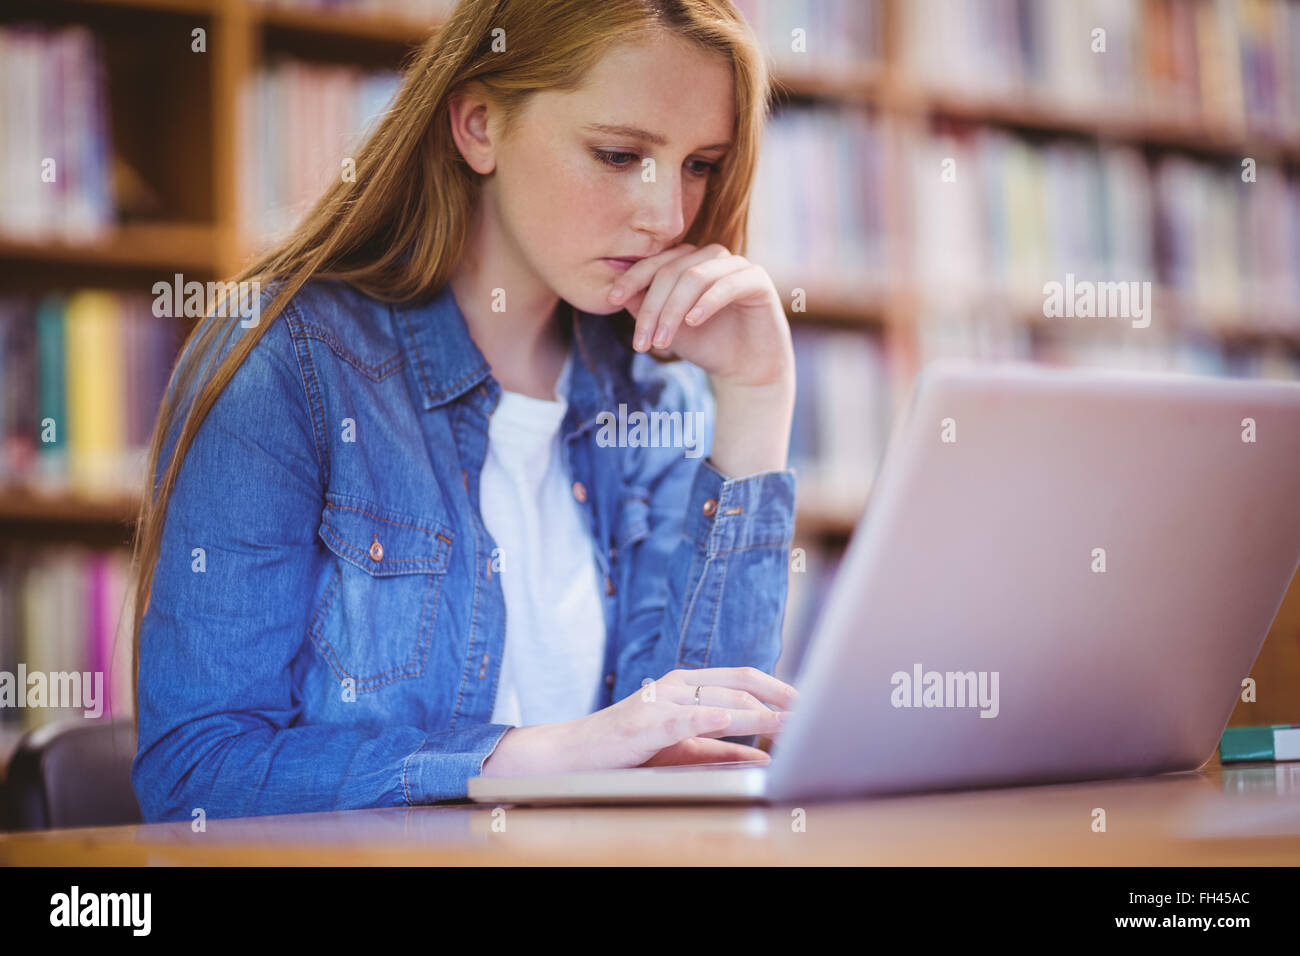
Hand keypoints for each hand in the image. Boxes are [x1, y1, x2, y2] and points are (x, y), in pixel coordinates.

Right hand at [480, 666, 797, 776]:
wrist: (574, 755)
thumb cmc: (628, 751)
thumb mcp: (682, 749)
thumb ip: (722, 749)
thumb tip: (764, 754)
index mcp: (687, 683)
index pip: (745, 677)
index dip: (781, 687)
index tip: (812, 701)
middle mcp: (678, 683)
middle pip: (742, 682)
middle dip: (782, 695)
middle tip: (815, 708)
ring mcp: (663, 699)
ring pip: (723, 698)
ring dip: (763, 711)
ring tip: (793, 721)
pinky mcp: (650, 721)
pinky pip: (694, 718)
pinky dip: (723, 720)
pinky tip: (747, 724)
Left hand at [607, 243, 793, 390]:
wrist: (746, 370)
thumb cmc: (707, 345)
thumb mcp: (668, 329)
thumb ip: (646, 308)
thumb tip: (619, 292)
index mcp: (689, 262)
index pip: (656, 262)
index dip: (632, 278)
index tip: (612, 299)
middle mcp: (712, 257)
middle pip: (671, 270)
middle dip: (652, 308)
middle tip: (641, 342)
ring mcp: (737, 265)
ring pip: (695, 276)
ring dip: (673, 310)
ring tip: (662, 341)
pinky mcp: (758, 280)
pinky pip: (728, 284)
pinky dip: (707, 302)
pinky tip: (693, 322)